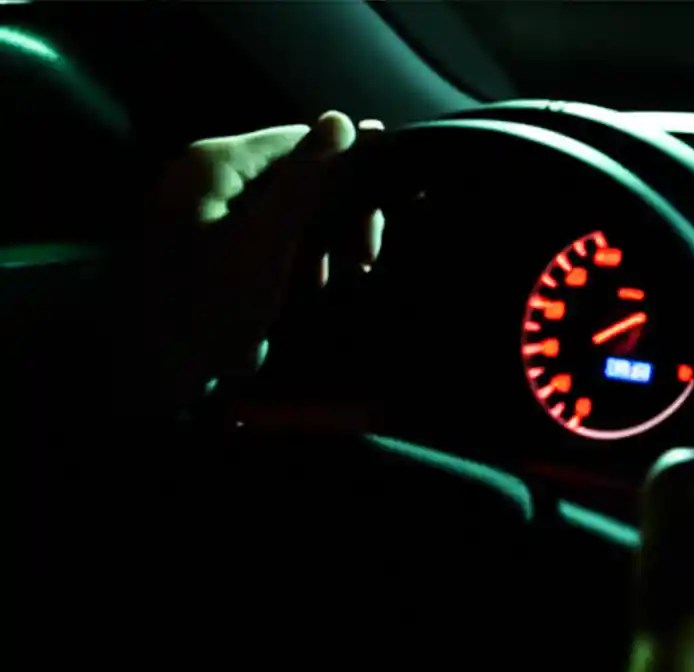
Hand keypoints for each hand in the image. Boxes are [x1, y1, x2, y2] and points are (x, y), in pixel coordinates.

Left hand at [136, 111, 383, 407]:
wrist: (157, 368)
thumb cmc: (211, 303)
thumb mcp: (268, 241)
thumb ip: (306, 181)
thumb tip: (344, 121)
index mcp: (216, 163)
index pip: (300, 141)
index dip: (346, 173)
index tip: (377, 215)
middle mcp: (210, 176)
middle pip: (297, 175)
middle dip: (337, 216)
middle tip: (363, 259)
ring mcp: (209, 210)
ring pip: (289, 207)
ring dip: (323, 240)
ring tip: (338, 278)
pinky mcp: (214, 242)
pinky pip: (270, 231)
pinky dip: (298, 254)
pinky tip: (311, 284)